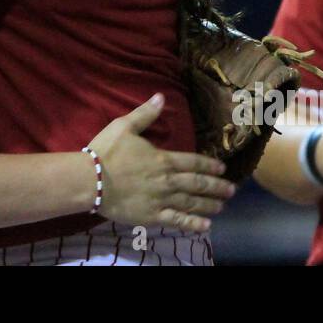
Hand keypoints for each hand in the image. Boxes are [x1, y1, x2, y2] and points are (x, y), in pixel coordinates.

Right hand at [87, 94, 233, 232]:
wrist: (90, 180)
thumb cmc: (106, 152)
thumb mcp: (124, 126)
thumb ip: (145, 113)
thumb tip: (161, 96)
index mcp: (163, 159)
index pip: (193, 162)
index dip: (210, 165)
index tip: (222, 168)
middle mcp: (168, 181)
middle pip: (198, 184)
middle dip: (216, 187)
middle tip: (231, 190)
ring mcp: (161, 200)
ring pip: (192, 203)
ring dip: (209, 205)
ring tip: (222, 206)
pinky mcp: (152, 216)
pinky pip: (177, 220)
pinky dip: (193, 223)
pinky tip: (205, 225)